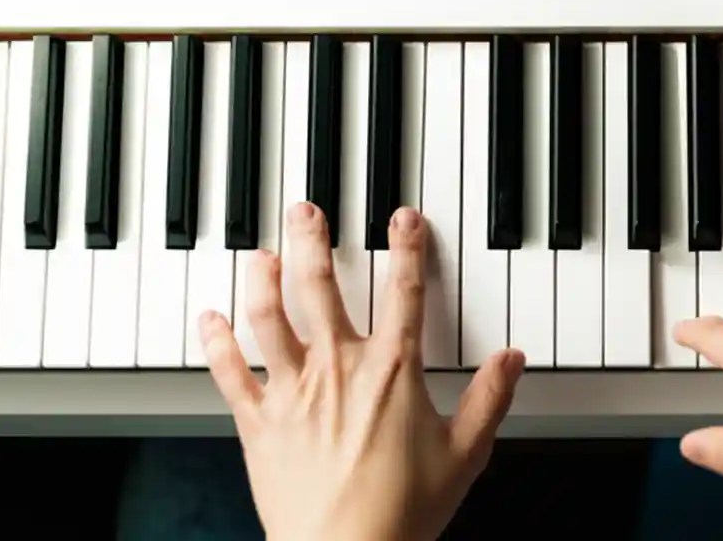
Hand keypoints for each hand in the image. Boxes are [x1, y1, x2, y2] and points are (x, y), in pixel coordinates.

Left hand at [200, 203, 525, 540]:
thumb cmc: (402, 513)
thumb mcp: (465, 454)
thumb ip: (490, 399)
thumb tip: (512, 360)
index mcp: (391, 372)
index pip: (403, 293)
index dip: (406, 248)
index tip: (402, 219)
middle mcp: (337, 369)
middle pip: (319, 286)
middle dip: (313, 240)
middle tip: (305, 211)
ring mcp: (292, 392)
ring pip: (268, 316)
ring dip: (262, 278)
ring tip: (263, 252)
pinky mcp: (258, 422)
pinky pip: (229, 372)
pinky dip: (216, 341)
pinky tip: (210, 318)